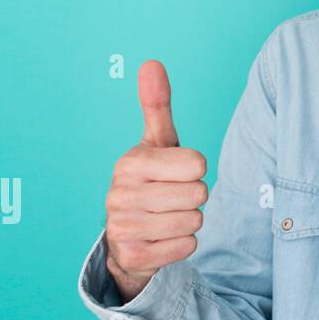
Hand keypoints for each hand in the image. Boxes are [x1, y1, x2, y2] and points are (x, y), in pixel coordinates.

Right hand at [104, 61, 207, 302]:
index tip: (177, 172)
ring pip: (194, 221)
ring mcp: (123, 228)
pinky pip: (186, 247)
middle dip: (194, 197)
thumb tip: (152, 62)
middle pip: (198, 194)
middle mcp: (120, 194)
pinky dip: (182, 244)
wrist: (127, 234)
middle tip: (172, 197)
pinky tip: (162, 238)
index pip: (198, 164)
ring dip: (189, 221)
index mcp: (130, 162)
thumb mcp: (157, 142)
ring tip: (167, 216)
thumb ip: (156, 105)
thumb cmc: (152, 180)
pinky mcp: (133, 257)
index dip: (196, 169)